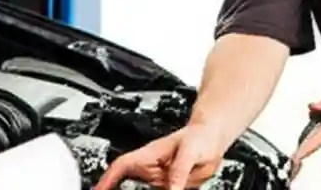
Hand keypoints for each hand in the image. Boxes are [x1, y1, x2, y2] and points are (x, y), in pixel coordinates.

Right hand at [95, 123, 230, 189]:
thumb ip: (178, 174)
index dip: (106, 180)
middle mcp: (151, 167)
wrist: (213, 138)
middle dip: (116, 188)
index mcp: (149, 155)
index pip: (121, 166)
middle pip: (126, 183)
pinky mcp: (170, 185)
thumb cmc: (200, 137)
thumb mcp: (188, 154)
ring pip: (142, 189)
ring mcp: (159, 177)